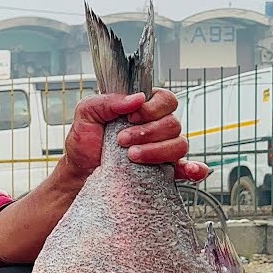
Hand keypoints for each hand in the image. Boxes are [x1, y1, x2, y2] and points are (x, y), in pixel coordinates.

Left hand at [61, 89, 209, 182]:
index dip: (152, 108)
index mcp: (141, 110)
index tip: (130, 117)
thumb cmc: (84, 144)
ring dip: (156, 151)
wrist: (79, 174)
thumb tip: (137, 98)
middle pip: (173, 123)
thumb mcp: (86, 114)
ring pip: (179, 145)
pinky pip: (187, 169)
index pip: (165, 100)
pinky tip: (190, 171)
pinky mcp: (164, 172)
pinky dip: (194, 169)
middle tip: (122, 140)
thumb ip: (107, 101)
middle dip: (147, 132)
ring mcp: (161, 150)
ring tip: (132, 156)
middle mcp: (155, 128)